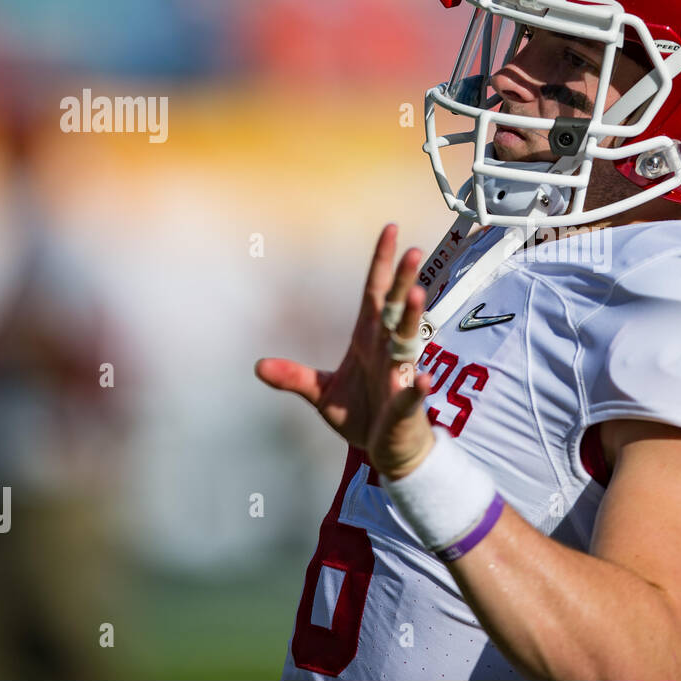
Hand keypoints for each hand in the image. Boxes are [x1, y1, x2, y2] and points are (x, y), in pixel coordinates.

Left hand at [255, 224, 436, 478]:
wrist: (388, 451)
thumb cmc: (363, 414)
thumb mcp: (322, 393)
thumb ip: (294, 378)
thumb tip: (258, 366)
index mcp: (368, 341)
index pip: (375, 294)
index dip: (382, 263)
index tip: (391, 230)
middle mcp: (387, 352)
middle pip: (395, 311)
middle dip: (403, 282)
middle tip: (412, 251)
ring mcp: (399, 377)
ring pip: (407, 343)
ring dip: (412, 320)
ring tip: (416, 296)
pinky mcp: (405, 407)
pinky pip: (411, 396)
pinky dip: (416, 388)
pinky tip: (422, 379)